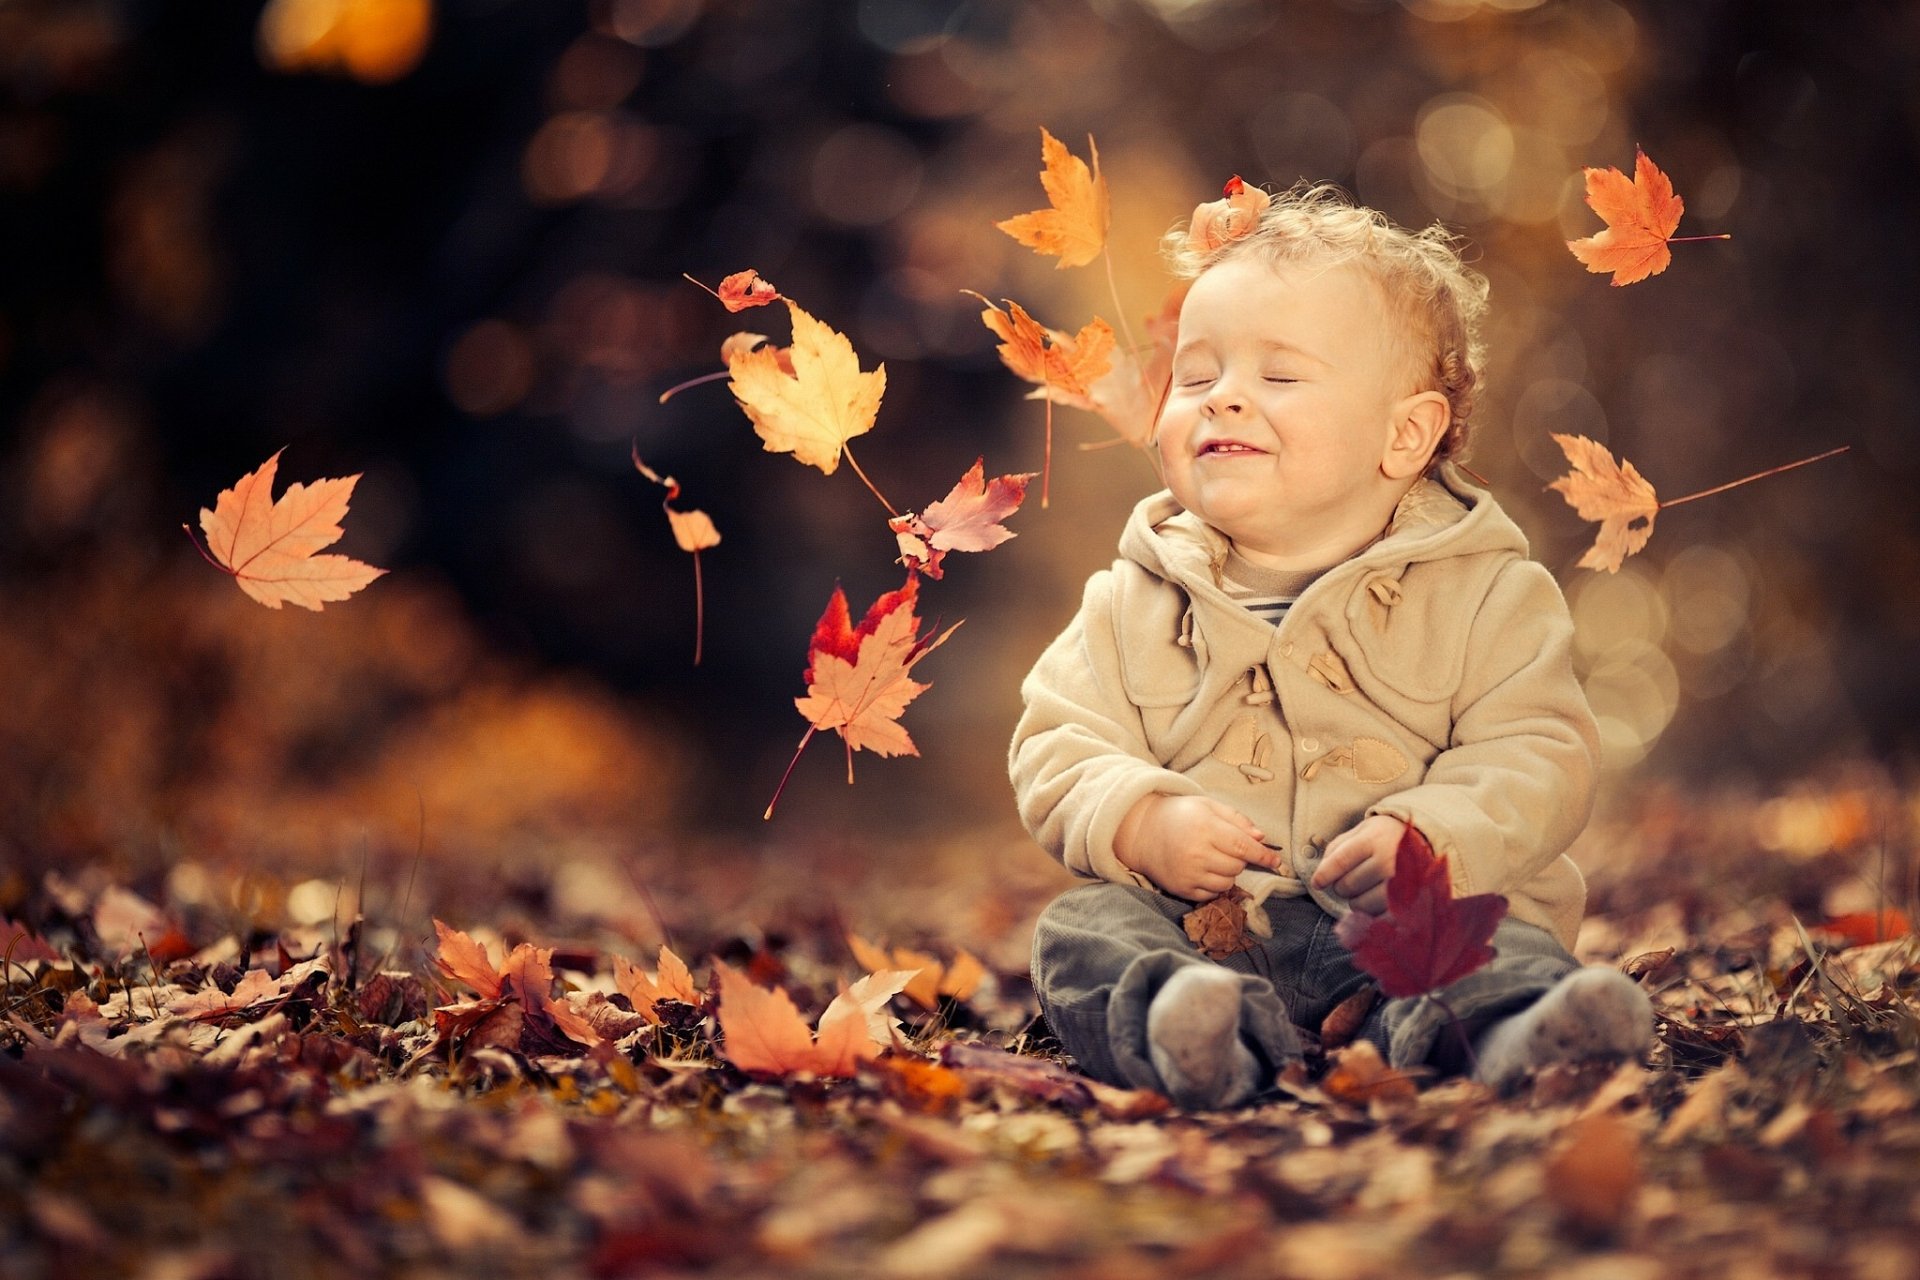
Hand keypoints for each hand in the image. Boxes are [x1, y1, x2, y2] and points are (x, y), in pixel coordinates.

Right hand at [1114, 794, 1278, 900]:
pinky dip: (1214, 885)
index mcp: (1205, 828)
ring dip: (1228, 873)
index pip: (1244, 847)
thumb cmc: (1181, 816)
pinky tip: (1203, 870)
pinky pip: (1212, 894)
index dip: (1263, 856)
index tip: (1276, 862)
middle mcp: (1197, 853)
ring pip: (1227, 883)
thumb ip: (1237, 820)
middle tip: (1224, 847)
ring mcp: (1188, 874)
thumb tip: (1261, 838)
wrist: (1143, 832)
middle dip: (1239, 859)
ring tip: (1213, 858)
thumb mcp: (1208, 806)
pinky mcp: (1182, 889)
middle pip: (1237, 866)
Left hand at [1310, 815, 1410, 914]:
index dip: (1324, 874)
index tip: (1317, 883)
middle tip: (1355, 877)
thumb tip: (1319, 876)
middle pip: (1347, 886)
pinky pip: (1378, 917)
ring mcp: (1400, 884)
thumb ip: (1337, 848)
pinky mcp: (1409, 902)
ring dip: (1356, 900)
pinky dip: (1372, 913)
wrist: (1426, 840)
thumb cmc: (1385, 836)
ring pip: (1360, 905)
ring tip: (1367, 888)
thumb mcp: (1361, 831)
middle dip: (1343, 885)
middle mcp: (1387, 861)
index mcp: (1373, 840)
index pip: (1339, 861)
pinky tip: (1376, 902)